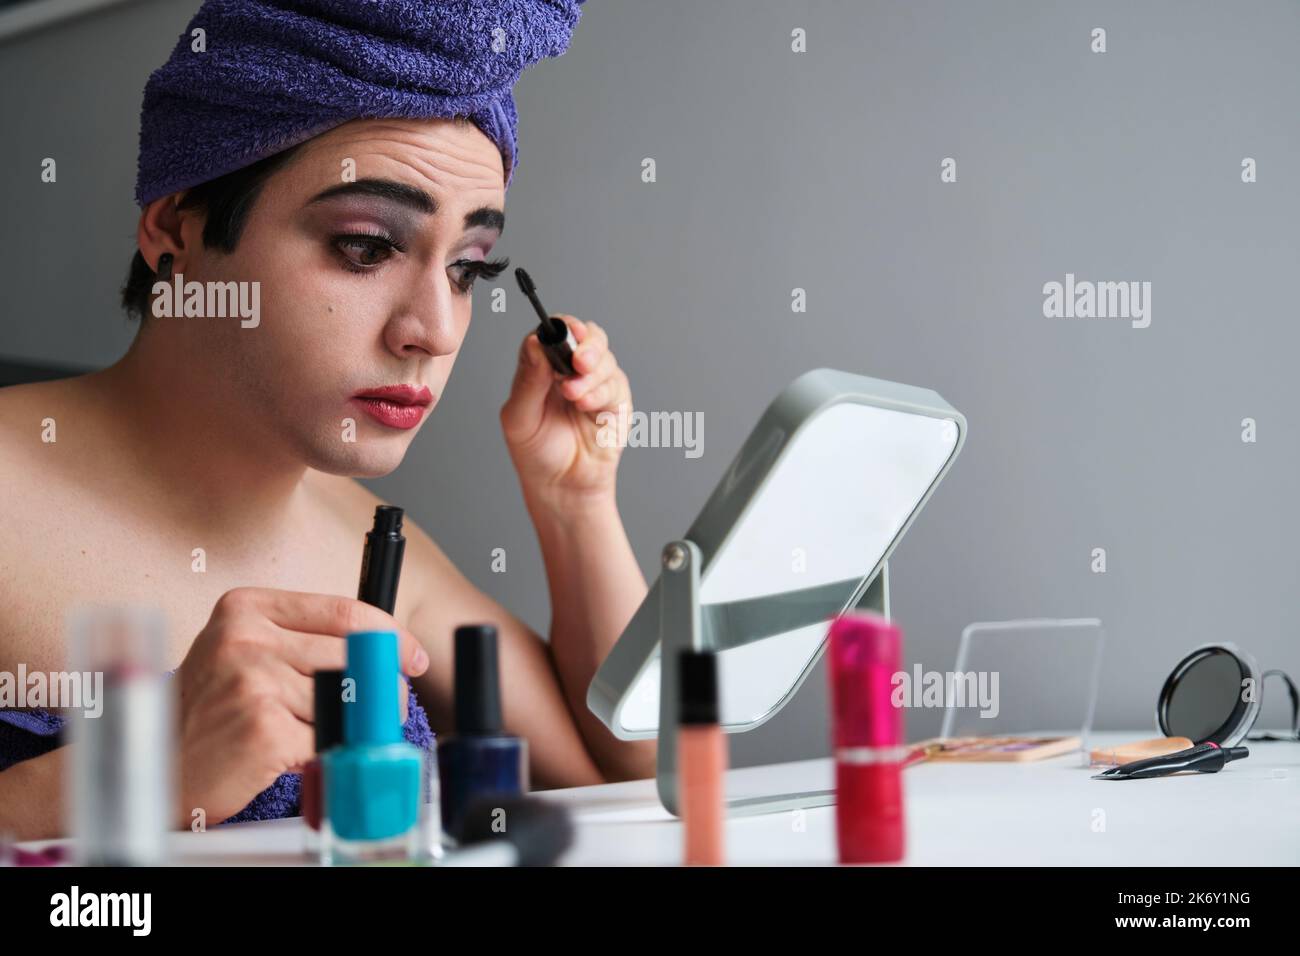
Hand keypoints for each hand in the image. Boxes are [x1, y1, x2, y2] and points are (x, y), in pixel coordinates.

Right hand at [174, 587, 428, 826]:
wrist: (156, 764)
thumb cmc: (209, 710)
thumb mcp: (245, 652)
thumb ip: (305, 641)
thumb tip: (386, 651)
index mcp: (247, 608)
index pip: (344, 611)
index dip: (390, 635)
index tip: (412, 656)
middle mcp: (245, 638)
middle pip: (352, 654)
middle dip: (383, 685)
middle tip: (386, 708)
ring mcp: (252, 681)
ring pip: (343, 698)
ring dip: (350, 724)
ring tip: (321, 735)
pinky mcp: (262, 728)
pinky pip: (326, 738)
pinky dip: (324, 752)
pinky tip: (295, 755)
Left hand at [499, 316, 631, 509]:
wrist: (561, 486)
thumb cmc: (537, 453)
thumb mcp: (519, 418)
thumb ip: (528, 380)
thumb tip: (534, 343)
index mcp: (543, 367)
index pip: (554, 332)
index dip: (560, 327)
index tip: (562, 334)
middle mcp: (571, 370)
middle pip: (587, 336)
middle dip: (587, 344)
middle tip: (579, 362)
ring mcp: (596, 384)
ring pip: (604, 359)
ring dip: (591, 375)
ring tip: (574, 397)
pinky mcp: (616, 402)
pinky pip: (616, 385)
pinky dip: (601, 392)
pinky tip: (586, 406)